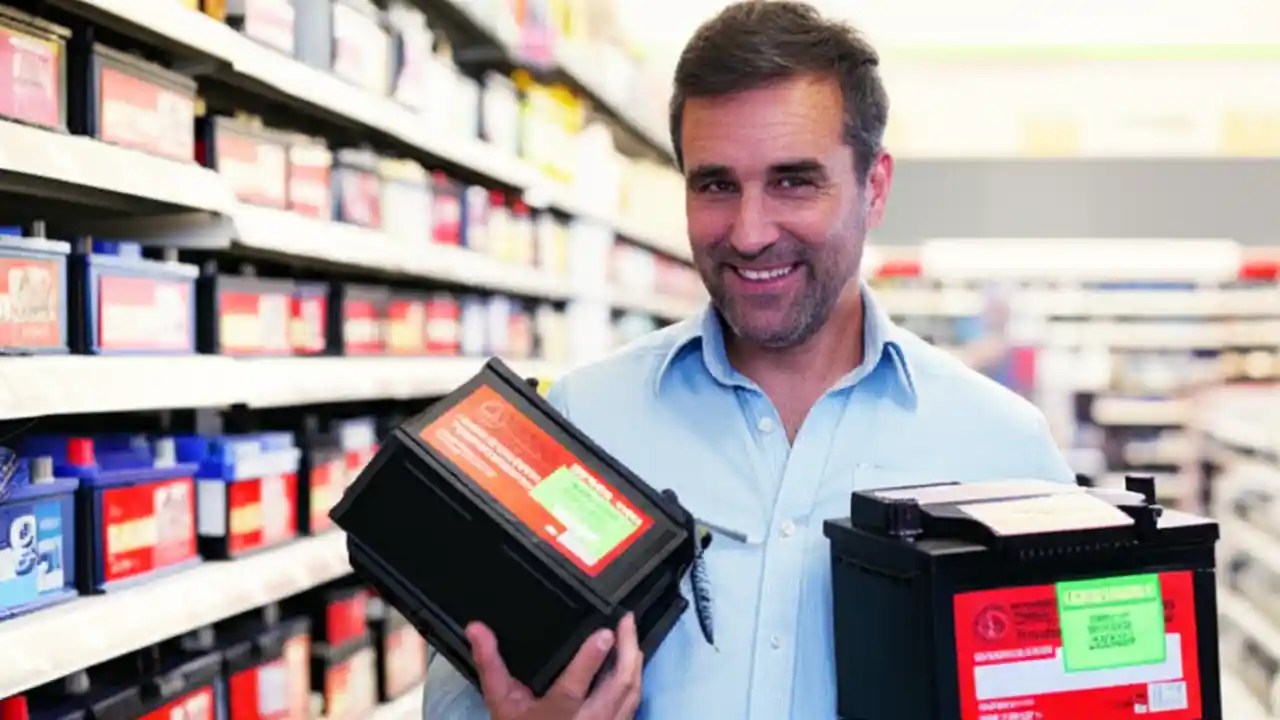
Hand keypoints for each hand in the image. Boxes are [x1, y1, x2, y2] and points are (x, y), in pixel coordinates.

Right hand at [466, 613, 643, 719]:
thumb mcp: (500, 702)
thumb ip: (490, 664)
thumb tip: (476, 628)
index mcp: (556, 715)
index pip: (574, 688)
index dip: (590, 660)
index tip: (604, 633)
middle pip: (618, 687)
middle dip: (627, 651)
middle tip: (627, 619)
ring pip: (631, 695)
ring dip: (635, 662)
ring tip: (631, 633)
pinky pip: (632, 704)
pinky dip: (634, 680)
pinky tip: (631, 662)